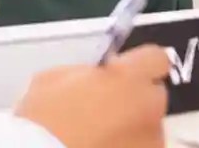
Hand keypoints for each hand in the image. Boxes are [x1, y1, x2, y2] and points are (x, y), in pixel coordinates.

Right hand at [15, 45, 169, 147]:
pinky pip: (140, 147)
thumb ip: (84, 73)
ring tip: (101, 138)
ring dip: (131, 129)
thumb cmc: (42, 121)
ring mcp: (151, 140)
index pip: (156, 59)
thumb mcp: (52, 80)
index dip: (139, 65)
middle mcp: (148, 106)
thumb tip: (96, 76)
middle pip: (154, 95)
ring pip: (148, 128)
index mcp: (128, 76)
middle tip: (105, 111)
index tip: (120, 74)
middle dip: (135, 100)